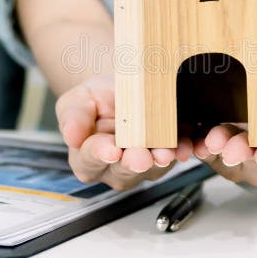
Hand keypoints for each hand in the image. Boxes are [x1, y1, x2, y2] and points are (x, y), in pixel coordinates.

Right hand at [56, 75, 193, 190]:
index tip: (110, 150)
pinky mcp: (168, 155)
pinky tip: (185, 147)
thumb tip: (71, 136)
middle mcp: (115, 168)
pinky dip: (182, 151)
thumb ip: (73, 116)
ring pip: (153, 168)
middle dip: (134, 163)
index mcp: (88, 158)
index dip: (100, 155)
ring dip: (160, 160)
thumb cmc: (97, 98)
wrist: (124, 87)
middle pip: (124, 170)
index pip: (91, 160)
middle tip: (140, 157)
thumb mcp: (79, 99)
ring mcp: (144, 165)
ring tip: (165, 153)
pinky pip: (177, 156)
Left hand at [192, 85, 256, 186]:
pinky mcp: (218, 155)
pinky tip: (196, 139)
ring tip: (212, 139)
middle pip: (253, 163)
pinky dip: (200, 145)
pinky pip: (207, 154)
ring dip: (217, 149)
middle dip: (241, 152)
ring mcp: (241, 164)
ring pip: (226, 161)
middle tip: (235, 146)